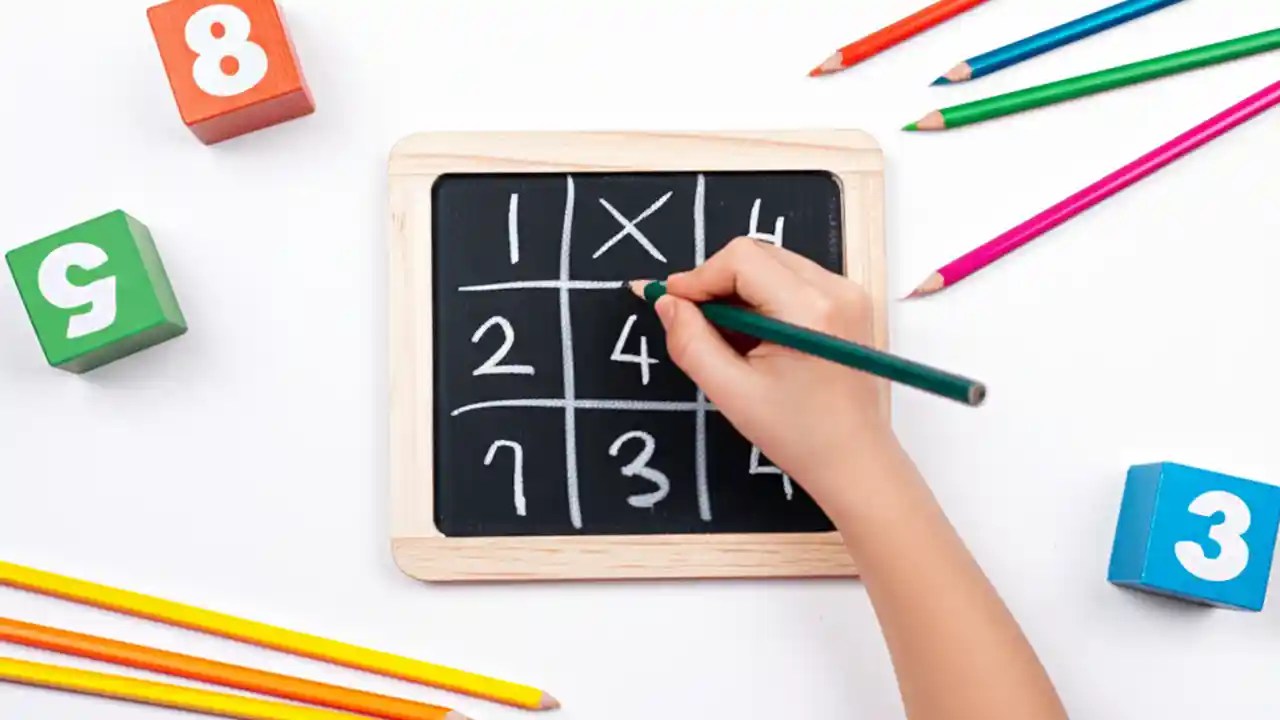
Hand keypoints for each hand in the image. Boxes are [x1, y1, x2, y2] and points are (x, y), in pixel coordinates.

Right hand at [653, 237, 893, 506]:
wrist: (856, 462)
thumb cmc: (798, 435)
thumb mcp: (732, 392)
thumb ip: (691, 342)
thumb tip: (666, 302)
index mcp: (810, 309)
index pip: (741, 258)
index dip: (699, 277)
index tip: (672, 304)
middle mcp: (837, 289)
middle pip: (758, 254)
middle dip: (718, 282)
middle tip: (695, 321)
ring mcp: (849, 293)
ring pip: (774, 264)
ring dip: (741, 290)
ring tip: (729, 337)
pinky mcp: (851, 303)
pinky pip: (794, 280)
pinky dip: (765, 298)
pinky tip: (757, 338)